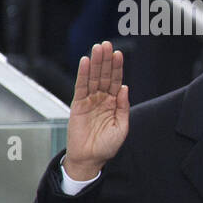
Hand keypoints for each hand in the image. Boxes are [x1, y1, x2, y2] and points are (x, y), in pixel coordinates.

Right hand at [65, 41, 128, 180]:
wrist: (90, 159)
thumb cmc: (106, 146)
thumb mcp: (121, 127)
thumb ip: (123, 107)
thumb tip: (125, 88)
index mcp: (113, 103)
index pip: (116, 81)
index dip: (117, 68)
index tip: (118, 54)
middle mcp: (101, 99)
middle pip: (104, 75)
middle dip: (105, 60)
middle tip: (106, 44)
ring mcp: (89, 101)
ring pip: (93, 78)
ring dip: (95, 63)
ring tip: (97, 48)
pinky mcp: (78, 105)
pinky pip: (81, 87)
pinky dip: (83, 74)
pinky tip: (85, 62)